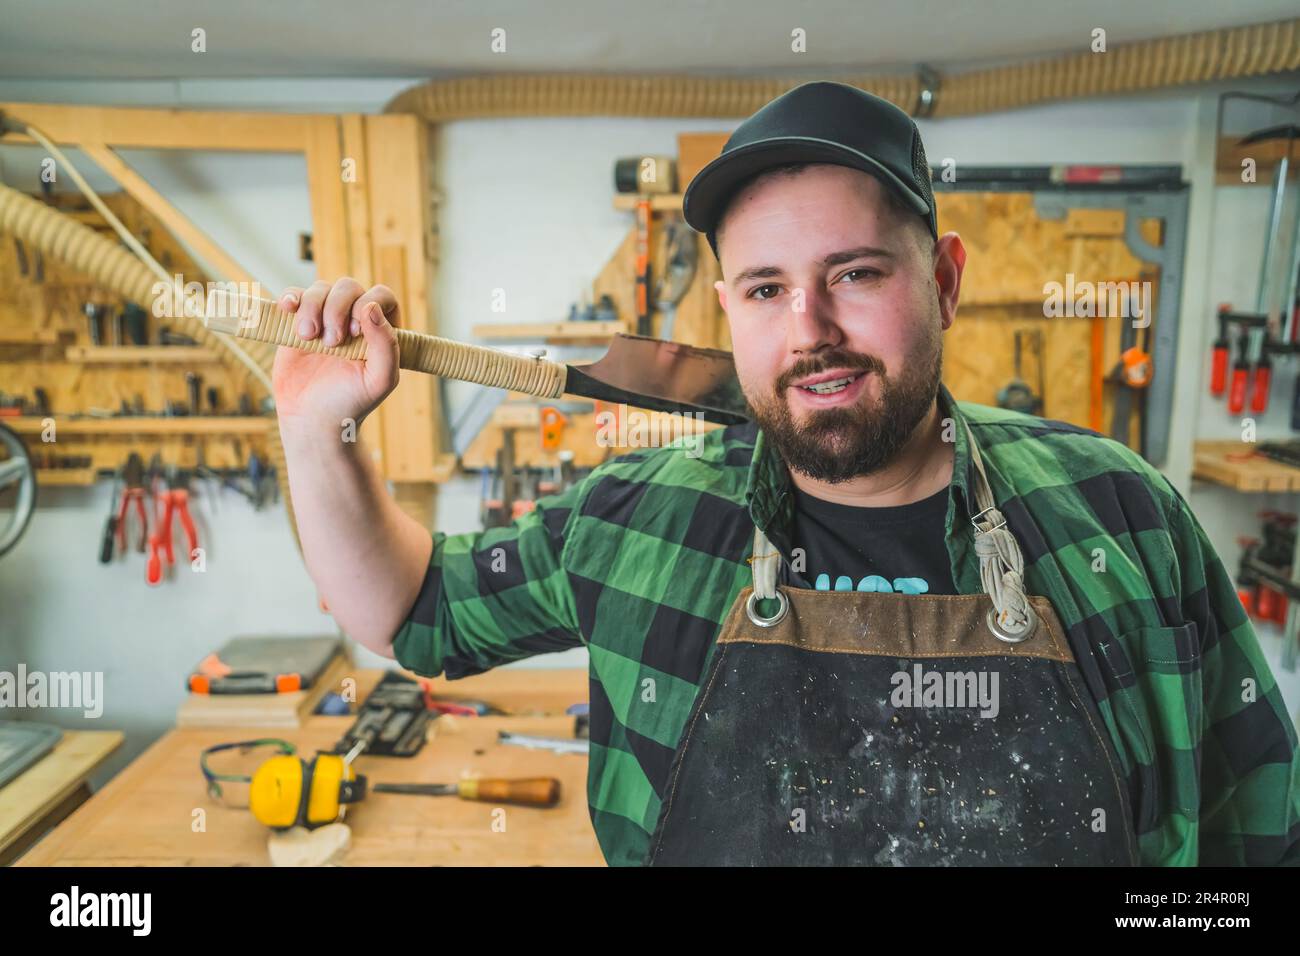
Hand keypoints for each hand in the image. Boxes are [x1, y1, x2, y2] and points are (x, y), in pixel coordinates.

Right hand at [271, 278, 401, 429]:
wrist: (312, 418)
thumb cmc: (351, 402)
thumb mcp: (379, 380)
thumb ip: (386, 345)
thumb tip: (372, 308)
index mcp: (381, 330)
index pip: (382, 296)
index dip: (368, 305)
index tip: (355, 332)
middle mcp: (355, 319)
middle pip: (348, 287)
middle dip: (337, 309)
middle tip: (331, 343)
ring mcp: (325, 317)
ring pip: (320, 288)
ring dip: (312, 308)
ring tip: (307, 337)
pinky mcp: (298, 322)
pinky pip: (294, 295)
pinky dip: (290, 297)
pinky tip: (288, 308)